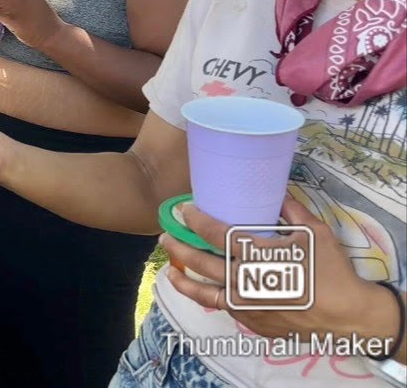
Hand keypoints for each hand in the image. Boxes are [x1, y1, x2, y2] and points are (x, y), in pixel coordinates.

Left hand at [162, 197, 401, 344]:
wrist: (346, 316)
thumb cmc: (331, 272)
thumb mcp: (316, 233)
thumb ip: (292, 210)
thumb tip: (276, 190)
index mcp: (258, 255)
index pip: (217, 234)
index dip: (197, 221)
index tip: (185, 211)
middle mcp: (246, 281)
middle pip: (202, 263)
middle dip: (179, 247)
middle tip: (166, 237)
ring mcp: (247, 305)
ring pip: (205, 293)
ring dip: (183, 281)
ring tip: (169, 271)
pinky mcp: (251, 321)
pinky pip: (223, 308)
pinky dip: (208, 298)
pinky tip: (200, 291)